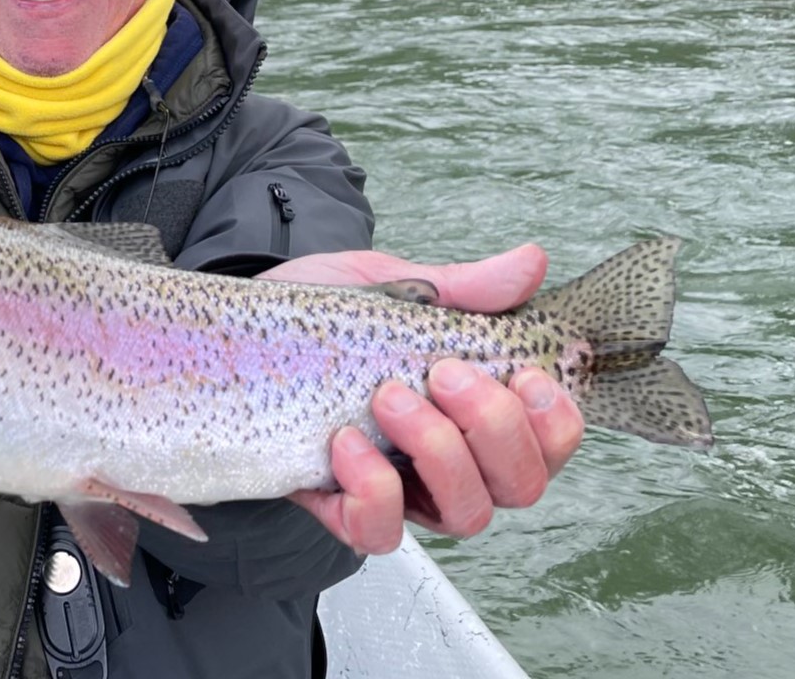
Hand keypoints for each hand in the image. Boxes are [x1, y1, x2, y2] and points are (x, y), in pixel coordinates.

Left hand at [264, 245, 584, 554]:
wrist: (239, 332)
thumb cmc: (325, 317)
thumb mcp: (390, 288)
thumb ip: (461, 287)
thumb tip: (529, 262)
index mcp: (479, 412)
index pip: (552, 443)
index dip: (554, 420)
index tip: (521, 372)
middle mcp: (454, 461)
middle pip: (520, 484)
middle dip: (494, 427)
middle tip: (442, 371)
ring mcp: (404, 490)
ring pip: (466, 515)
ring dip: (440, 453)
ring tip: (389, 396)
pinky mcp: (343, 507)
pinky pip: (380, 532)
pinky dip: (374, 492)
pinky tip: (346, 443)